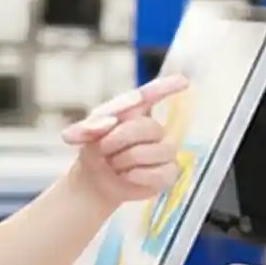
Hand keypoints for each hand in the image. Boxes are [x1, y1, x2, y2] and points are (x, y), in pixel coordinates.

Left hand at [61, 75, 189, 205]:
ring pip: (157, 150)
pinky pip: (161, 173)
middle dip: (119, 139)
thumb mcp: (83, 137)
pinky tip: (126, 176)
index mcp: (134, 113)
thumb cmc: (95, 153)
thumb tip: (109, 122)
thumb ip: (88, 126)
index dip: (166, 88)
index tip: (183, 81)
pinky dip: (137, 176)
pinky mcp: (168, 174)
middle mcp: (154, 129)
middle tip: (102, 150)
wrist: (94, 183)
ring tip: (113, 165)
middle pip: (148, 127)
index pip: (151, 96)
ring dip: (126, 160)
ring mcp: (164, 151)